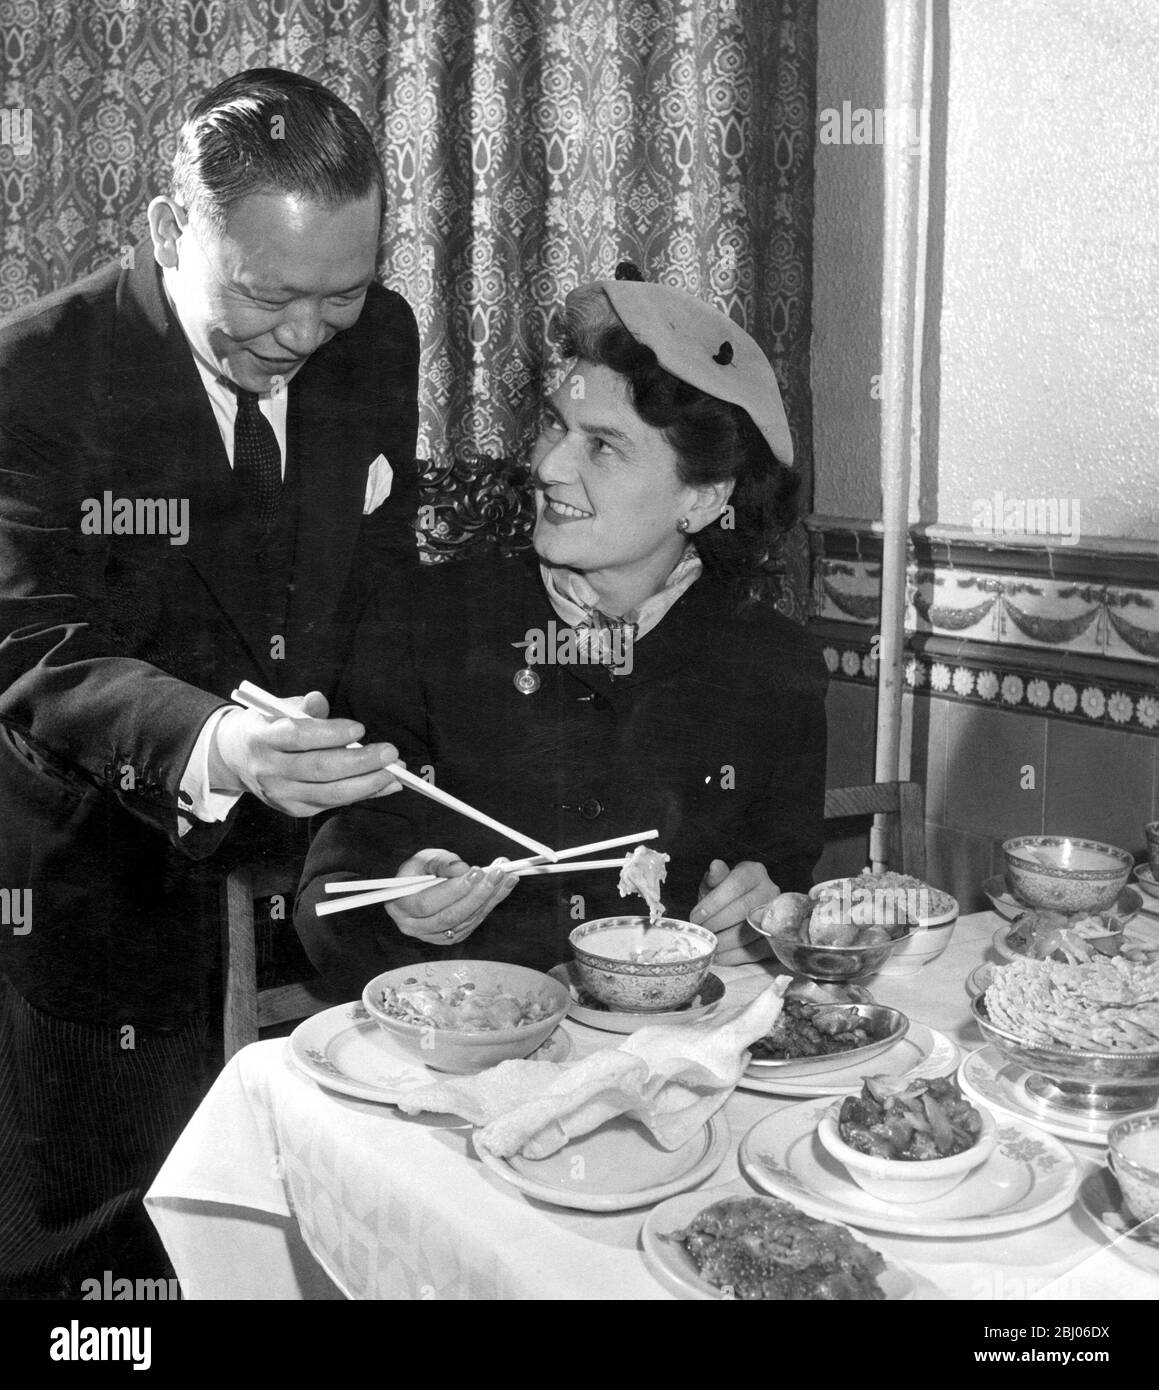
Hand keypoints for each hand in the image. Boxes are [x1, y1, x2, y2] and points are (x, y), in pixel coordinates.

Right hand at [210, 690, 401, 816]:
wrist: (238, 759)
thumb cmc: (269, 726)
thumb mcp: (277, 708)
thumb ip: (302, 706)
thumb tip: (319, 701)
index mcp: (262, 737)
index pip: (297, 736)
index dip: (330, 733)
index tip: (359, 729)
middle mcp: (269, 770)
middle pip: (319, 769)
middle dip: (360, 762)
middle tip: (390, 752)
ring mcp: (281, 795)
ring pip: (330, 793)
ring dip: (368, 783)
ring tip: (395, 771)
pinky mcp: (295, 810)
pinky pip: (335, 803)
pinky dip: (364, 794)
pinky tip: (386, 784)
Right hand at [385, 849, 518, 945]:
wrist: (418, 887)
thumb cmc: (419, 870)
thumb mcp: (424, 859)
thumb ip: (441, 863)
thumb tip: (462, 869)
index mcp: (401, 906)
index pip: (428, 902)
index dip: (453, 889)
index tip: (476, 872)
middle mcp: (414, 926)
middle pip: (450, 916)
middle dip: (477, 894)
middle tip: (497, 874)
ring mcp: (433, 936)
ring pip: (465, 921)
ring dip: (490, 898)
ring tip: (507, 877)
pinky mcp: (450, 937)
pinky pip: (472, 923)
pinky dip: (490, 905)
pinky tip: (503, 887)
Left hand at [689, 858, 778, 965]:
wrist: (736, 912)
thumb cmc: (722, 896)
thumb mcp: (714, 883)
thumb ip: (714, 877)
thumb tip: (715, 867)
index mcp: (754, 872)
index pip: (735, 885)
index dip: (714, 903)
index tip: (696, 916)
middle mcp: (770, 891)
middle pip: (743, 909)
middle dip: (717, 923)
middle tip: (701, 932)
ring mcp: (776, 915)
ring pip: (750, 931)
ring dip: (724, 941)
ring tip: (708, 945)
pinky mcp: (775, 938)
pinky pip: (755, 950)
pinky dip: (733, 956)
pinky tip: (718, 956)